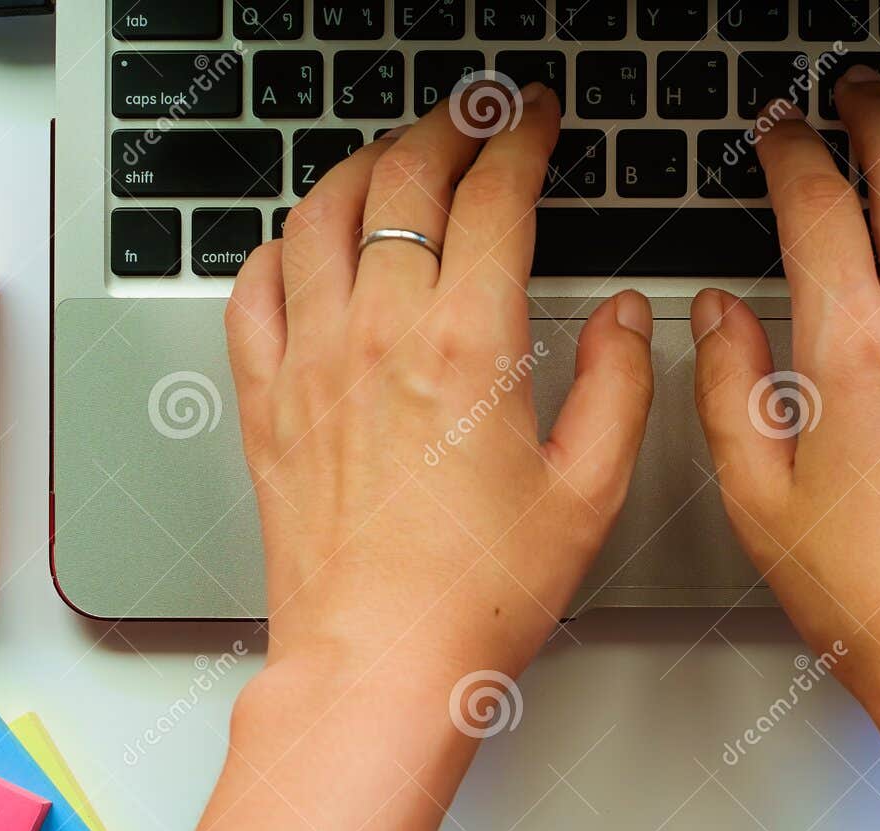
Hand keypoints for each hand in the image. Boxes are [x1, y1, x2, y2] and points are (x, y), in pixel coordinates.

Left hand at [225, 86, 653, 709]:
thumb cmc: (480, 595)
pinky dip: (281, 244)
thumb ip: (620, 385)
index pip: (492, 196)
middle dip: (445, 129)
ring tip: (396, 156)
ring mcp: (311, 362)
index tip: (535, 122)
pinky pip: (254, 287)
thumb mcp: (590, 491)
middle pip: (401, 179)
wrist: (379, 664)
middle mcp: (379, 335)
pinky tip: (306, 244)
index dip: (520, 140)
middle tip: (475, 118)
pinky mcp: (268, 401)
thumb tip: (624, 317)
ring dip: (362, 166)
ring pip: (318, 214)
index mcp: (469, 347)